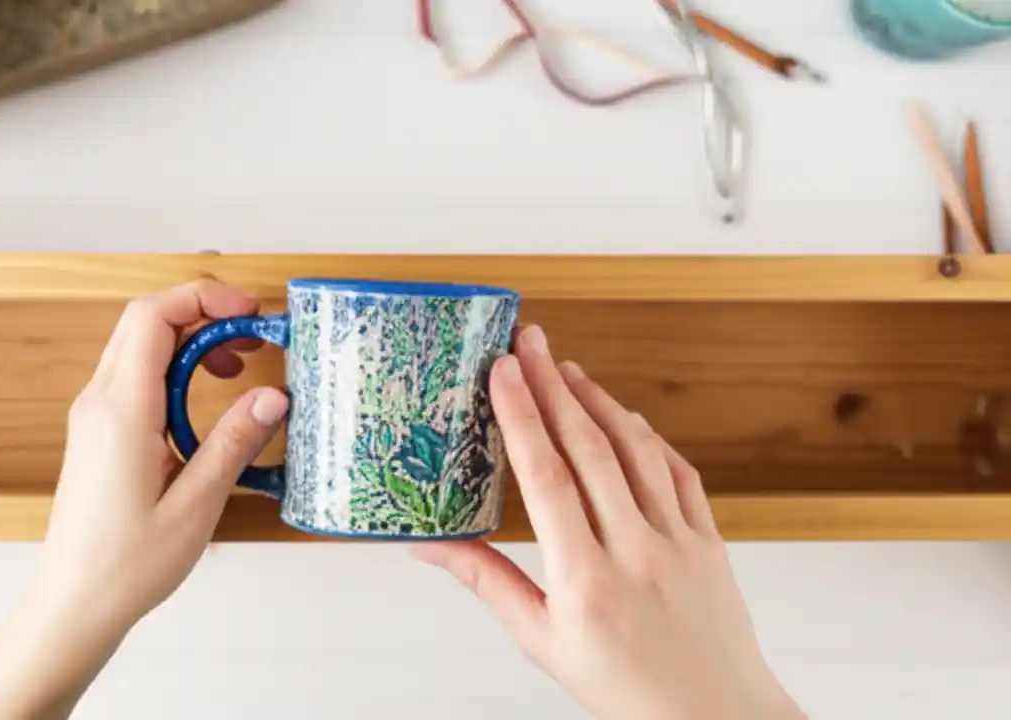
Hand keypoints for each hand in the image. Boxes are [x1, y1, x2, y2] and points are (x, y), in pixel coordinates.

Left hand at [0, 281, 288, 719]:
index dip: (204, 297)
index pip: (153, 316)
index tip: (252, 313)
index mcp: (121, 411)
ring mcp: (93, 416)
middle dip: (205, 313)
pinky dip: (175, 370)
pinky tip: (208, 401)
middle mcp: (99, 403)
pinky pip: (135, 377)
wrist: (73, 605)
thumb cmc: (125, 566)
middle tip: (256, 335)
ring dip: (192, 343)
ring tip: (240, 368)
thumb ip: (235, 443)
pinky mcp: (98, 433)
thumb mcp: (195, 506)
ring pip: (140, 346)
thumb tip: (275, 396)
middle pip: (146, 321)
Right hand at [414, 326, 803, 719]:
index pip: (546, 477)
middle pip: (589, 448)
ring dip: (599, 401)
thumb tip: (430, 545)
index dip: (521, 416)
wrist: (712, 718)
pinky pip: (678, 472)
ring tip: (567, 368)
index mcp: (585, 580)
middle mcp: (635, 551)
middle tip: (530, 341)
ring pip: (637, 450)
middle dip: (553, 385)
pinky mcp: (710, 540)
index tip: (502, 371)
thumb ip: (488, 583)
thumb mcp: (541, 643)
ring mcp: (679, 541)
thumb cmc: (623, 689)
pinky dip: (648, 437)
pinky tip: (624, 418)